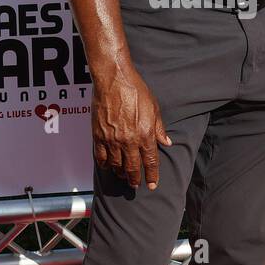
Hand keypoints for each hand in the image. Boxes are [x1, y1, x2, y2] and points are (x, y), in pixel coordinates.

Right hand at [92, 68, 171, 188]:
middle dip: (135, 179)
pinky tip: (108, 166)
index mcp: (145, 134)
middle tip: (135, 184)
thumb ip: (159, 128)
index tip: (152, 184)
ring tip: (122, 176)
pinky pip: (101, 157)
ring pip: (116, 165)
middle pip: (132, 168)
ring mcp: (112, 139)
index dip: (151, 175)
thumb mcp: (154, 108)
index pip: (150, 162)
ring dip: (120, 173)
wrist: (114, 80)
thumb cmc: (135, 90)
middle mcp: (129, 140)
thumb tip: (166, 142)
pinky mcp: (98, 135)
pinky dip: (105, 164)